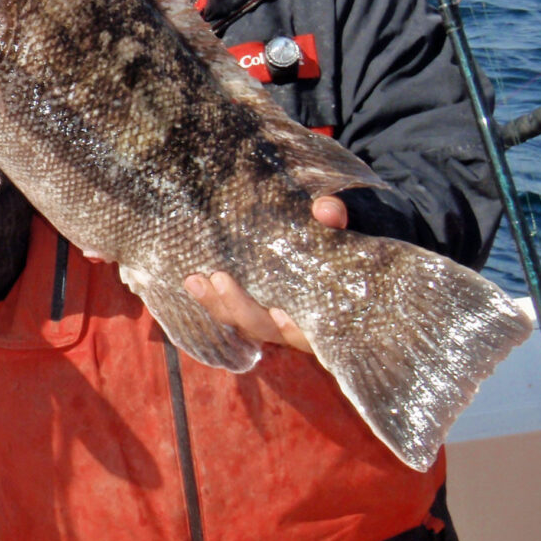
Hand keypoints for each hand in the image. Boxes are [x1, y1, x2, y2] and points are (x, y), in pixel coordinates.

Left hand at [182, 196, 348, 352]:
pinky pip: (231, 313)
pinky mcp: (255, 308)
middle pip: (265, 329)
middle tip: (219, 278)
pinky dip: (214, 301)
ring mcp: (275, 320)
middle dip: (240, 309)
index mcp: (327, 314)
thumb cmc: (346, 242)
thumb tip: (326, 209)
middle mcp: (299, 325)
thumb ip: (337, 220)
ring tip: (194, 281)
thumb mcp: (346, 230)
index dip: (293, 329)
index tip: (280, 314)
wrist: (336, 246)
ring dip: (217, 304)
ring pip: (243, 324)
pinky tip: (194, 282)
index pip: (308, 331)